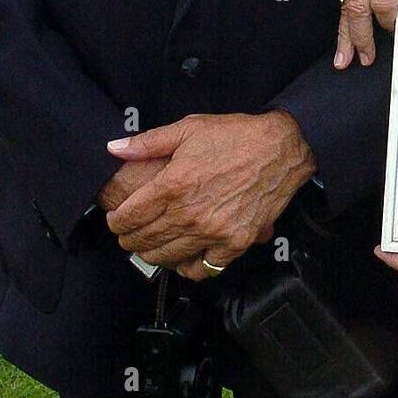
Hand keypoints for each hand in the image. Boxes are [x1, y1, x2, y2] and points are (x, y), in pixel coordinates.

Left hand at [105, 111, 315, 279]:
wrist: (281, 148)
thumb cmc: (238, 136)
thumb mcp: (189, 128)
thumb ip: (148, 142)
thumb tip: (115, 148)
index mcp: (173, 185)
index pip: (129, 217)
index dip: (116, 222)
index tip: (116, 220)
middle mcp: (190, 213)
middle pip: (144, 241)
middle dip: (129, 239)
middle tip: (129, 234)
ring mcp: (213, 232)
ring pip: (167, 258)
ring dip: (152, 255)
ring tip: (150, 246)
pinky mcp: (235, 243)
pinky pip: (203, 268)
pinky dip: (188, 268)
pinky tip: (184, 258)